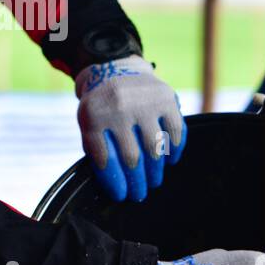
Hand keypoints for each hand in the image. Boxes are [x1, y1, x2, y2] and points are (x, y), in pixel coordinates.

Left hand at [74, 55, 186, 201]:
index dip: (115, 182)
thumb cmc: (100, 107)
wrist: (113, 69)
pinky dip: (175, 151)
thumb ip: (98, 151)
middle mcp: (118, 109)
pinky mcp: (166, 98)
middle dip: (137, 183)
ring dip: (156, 171)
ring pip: (155, 150)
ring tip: (153, 181)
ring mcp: (144, 102)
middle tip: (139, 194)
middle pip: (132, 159)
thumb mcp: (88, 125)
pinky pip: (175, 133)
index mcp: (94, 118)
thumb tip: (117, 186)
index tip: (121, 196)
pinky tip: (170, 160)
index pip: (105, 160)